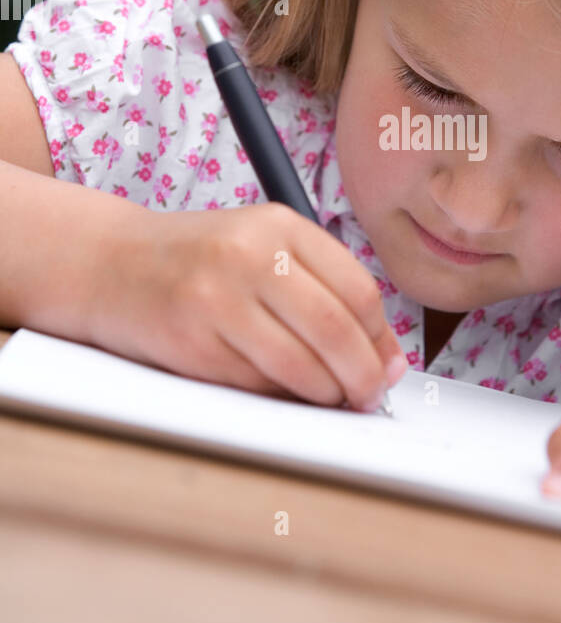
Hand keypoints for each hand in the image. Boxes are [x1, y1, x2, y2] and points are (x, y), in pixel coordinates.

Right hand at [95, 202, 406, 410]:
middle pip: (336, 330)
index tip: (387, 366)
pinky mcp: (191, 341)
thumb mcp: (266, 249)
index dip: (381, 340)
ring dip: (325, 395)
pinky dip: (281, 397)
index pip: (359, 291)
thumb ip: (327, 292)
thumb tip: (386, 360)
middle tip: (367, 396)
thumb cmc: (200, 261)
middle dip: (362, 376)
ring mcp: (217, 297)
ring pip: (300, 365)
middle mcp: (250, 255)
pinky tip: (282, 390)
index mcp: (281, 225)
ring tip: (328, 397)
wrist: (111, 264)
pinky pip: (257, 384)